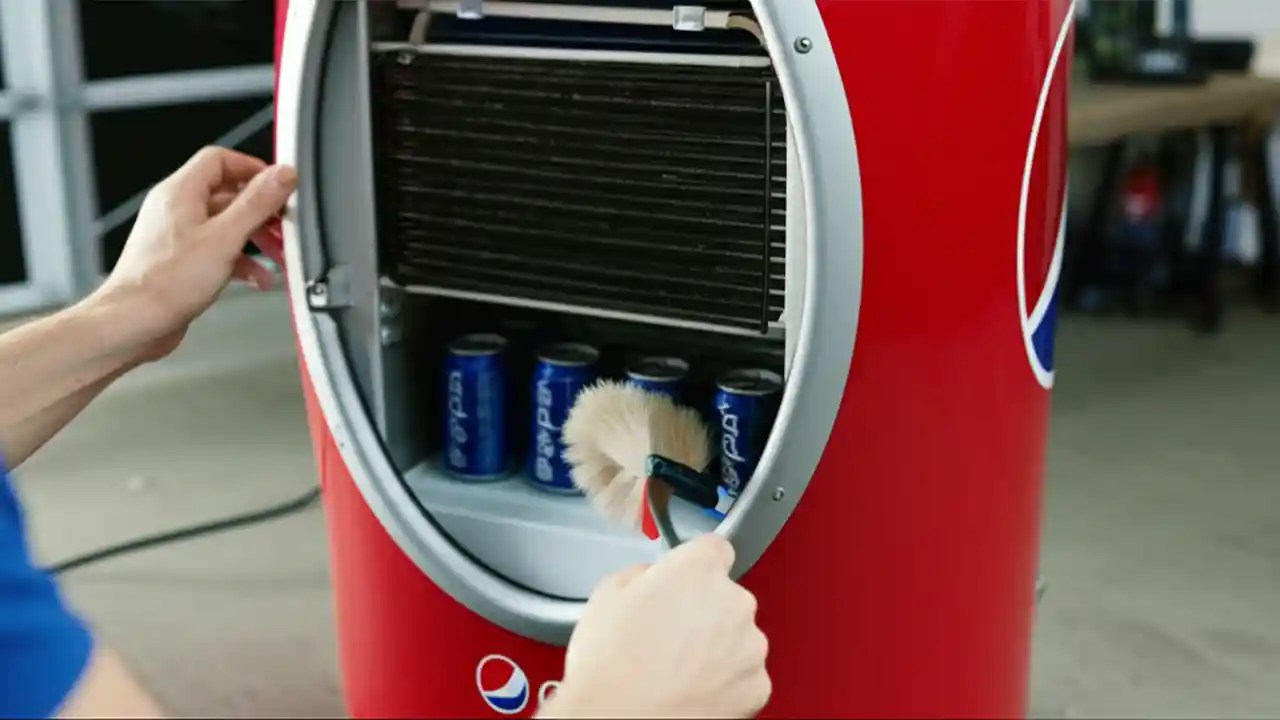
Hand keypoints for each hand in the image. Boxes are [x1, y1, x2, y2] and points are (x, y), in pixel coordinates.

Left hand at [92, 146, 297, 361]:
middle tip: (283, 226)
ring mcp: (177, 235)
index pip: (220, 160)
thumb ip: (257, 203)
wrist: (134, 322)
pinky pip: (218, 249)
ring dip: (255, 239)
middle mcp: (176, 209)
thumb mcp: (225, 238)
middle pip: (227, 194)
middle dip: (260, 211)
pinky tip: (256, 278)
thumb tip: (282, 175)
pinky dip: (241, 261)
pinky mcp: (181, 260)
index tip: (278, 186)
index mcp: (180, 192)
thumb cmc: (165, 283)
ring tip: (277, 256)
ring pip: (226, 224)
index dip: (253, 169)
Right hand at [542, 535, 770, 718]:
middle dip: (704, 610)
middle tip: (669, 635)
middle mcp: (734, 601)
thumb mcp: (607, 594)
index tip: (687, 579)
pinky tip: (693, 690)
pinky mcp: (758, 686)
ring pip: (739, 637)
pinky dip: (727, 682)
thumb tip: (654, 578)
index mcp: (698, 569)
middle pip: (727, 595)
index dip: (696, 564)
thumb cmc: (610, 665)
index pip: (715, 547)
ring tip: (678, 669)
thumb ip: (643, 573)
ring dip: (718, 647)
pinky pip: (745, 675)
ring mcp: (751, 646)